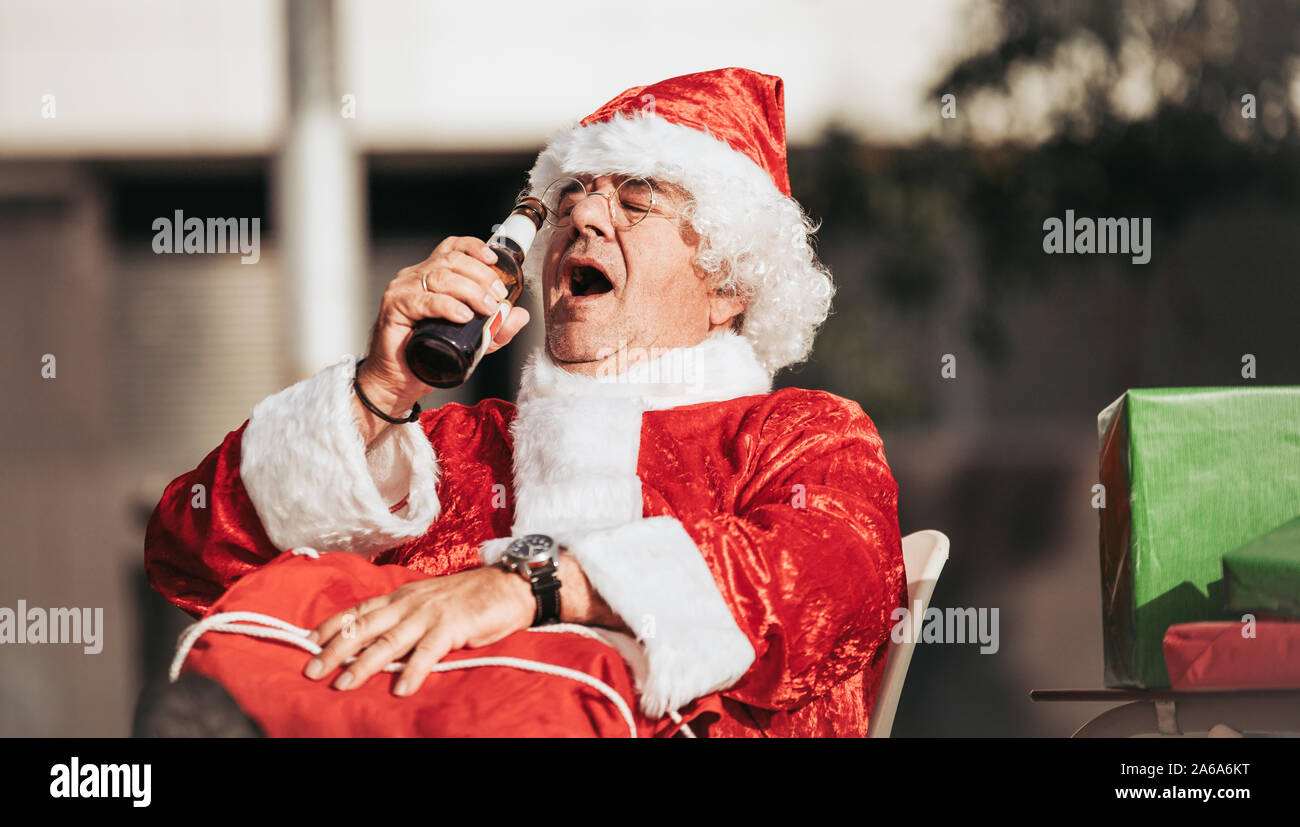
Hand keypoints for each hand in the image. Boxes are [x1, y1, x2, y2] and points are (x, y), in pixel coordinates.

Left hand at [304, 566, 534, 695]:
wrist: (509, 586)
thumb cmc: (470, 598)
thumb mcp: (429, 602)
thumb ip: (404, 618)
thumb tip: (376, 642)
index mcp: (402, 596)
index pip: (359, 610)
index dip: (332, 625)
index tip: (306, 641)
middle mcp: (409, 604)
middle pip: (365, 627)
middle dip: (335, 649)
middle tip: (311, 669)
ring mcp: (430, 614)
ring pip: (389, 641)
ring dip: (364, 664)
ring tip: (343, 684)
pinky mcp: (452, 627)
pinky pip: (428, 652)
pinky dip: (413, 671)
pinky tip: (400, 690)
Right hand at [359, 237, 531, 409]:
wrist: (399, 380)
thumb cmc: (429, 355)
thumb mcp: (474, 339)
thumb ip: (497, 327)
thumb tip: (521, 315)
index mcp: (432, 275)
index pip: (452, 248)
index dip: (473, 247)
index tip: (493, 260)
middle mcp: (415, 277)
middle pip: (451, 261)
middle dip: (481, 276)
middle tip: (498, 297)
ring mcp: (403, 290)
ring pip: (439, 277)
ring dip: (469, 290)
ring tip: (487, 308)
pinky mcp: (394, 308)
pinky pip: (422, 301)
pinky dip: (446, 306)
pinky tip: (463, 315)